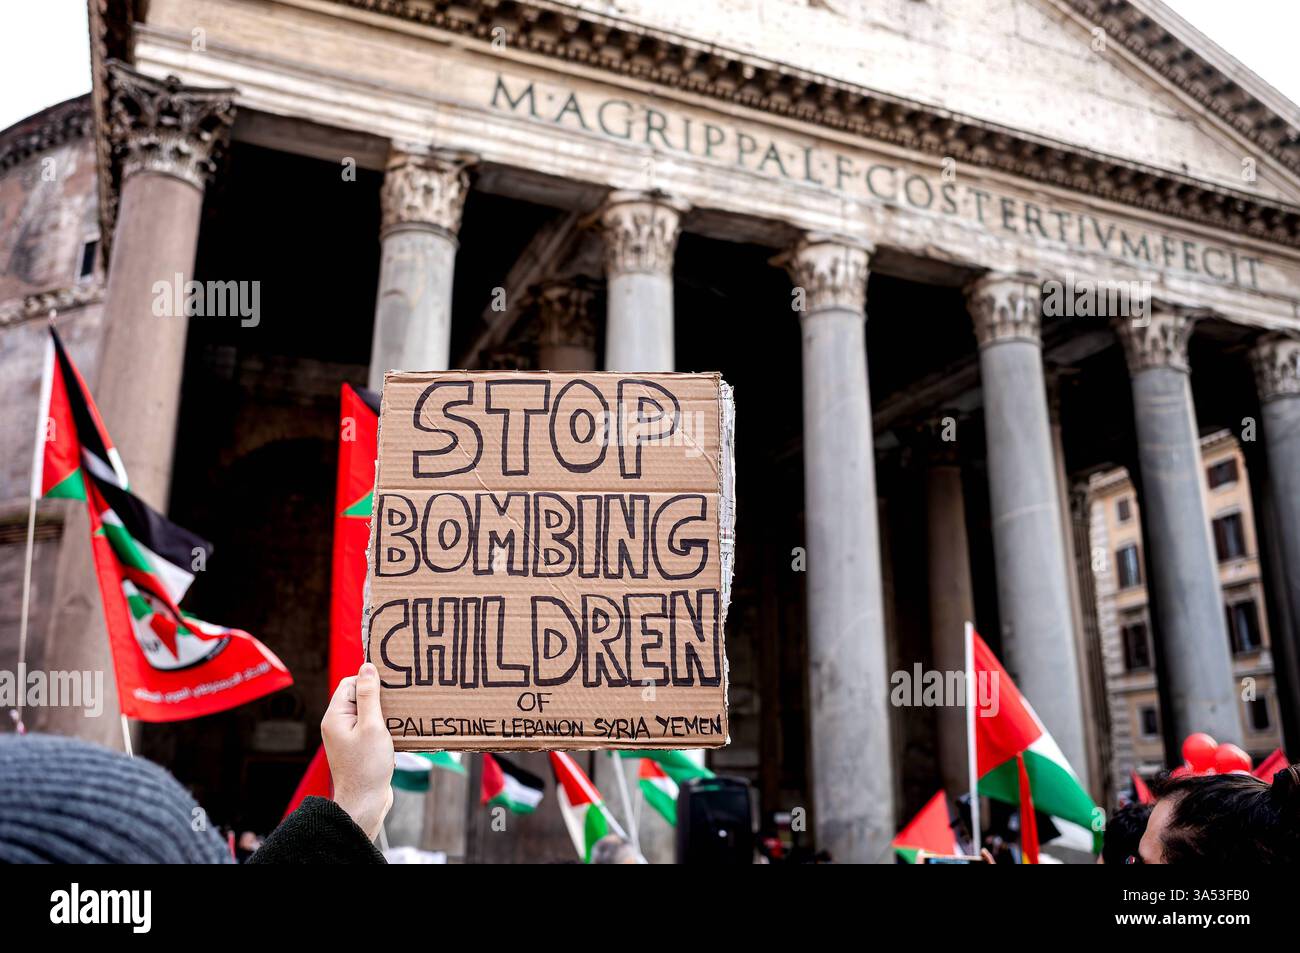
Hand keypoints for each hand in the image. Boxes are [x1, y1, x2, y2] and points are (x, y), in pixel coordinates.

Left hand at [321, 662, 393, 840]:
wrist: (364, 803)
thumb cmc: (367, 766)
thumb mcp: (372, 726)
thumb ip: (369, 695)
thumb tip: (367, 667)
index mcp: (335, 716)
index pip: (350, 683)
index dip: (370, 680)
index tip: (392, 682)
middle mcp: (338, 725)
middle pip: (359, 696)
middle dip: (379, 695)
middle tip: (400, 696)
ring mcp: (347, 737)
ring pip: (367, 712)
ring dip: (384, 711)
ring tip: (401, 714)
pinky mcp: (358, 748)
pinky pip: (371, 727)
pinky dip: (385, 726)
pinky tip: (398, 730)